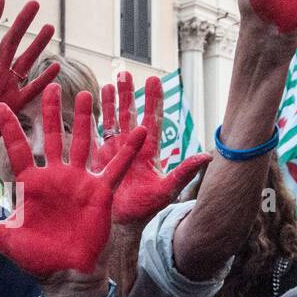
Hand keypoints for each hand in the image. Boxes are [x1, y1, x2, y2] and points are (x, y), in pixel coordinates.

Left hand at [0, 0, 59, 154]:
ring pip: (25, 61)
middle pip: (11, 43)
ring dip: (37, 45)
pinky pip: (33, 89)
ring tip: (49, 27)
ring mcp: (6, 87)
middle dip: (22, 23)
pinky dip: (45, 79)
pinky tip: (57, 67)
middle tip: (34, 3)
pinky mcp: (15, 104)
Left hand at [0, 84, 146, 277]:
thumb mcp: (3, 238)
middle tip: (49, 87)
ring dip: (84, 120)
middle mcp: (54, 177)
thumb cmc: (35, 257)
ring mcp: (78, 181)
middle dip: (50, 113)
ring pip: (81, 143)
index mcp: (30, 184)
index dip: (9, 128)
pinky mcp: (100, 191)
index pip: (17, 149)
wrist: (65, 275)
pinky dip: (127, 150)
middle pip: (51, 137)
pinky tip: (138, 130)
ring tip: (85, 95)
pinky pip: (115, 167)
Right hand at [92, 72, 210, 226]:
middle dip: (128, 93)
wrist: (121, 225)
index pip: (152, 119)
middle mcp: (130, 146)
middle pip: (129, 113)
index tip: (154, 78)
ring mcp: (112, 151)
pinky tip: (87, 104)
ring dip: (109, 102)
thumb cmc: (145, 210)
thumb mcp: (167, 190)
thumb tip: (209, 156)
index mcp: (148, 150)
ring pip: (110, 120)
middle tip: (126, 71)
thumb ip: (185, 171)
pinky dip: (90, 120)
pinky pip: (93, 136)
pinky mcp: (97, 159)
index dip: (153, 99)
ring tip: (108, 82)